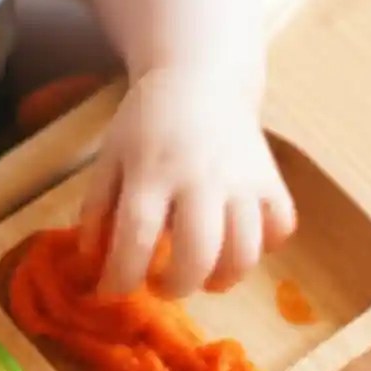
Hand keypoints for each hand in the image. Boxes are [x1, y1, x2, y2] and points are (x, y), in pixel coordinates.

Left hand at [78, 67, 296, 297]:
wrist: (199, 79)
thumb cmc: (146, 122)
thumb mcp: (109, 157)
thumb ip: (96, 208)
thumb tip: (90, 259)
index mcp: (151, 171)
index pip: (136, 236)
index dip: (122, 274)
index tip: (111, 292)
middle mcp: (200, 178)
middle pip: (198, 253)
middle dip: (177, 286)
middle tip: (160, 286)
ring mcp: (242, 180)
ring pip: (244, 252)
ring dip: (221, 279)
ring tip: (201, 277)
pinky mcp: (272, 180)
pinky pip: (279, 228)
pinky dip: (263, 248)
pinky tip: (237, 244)